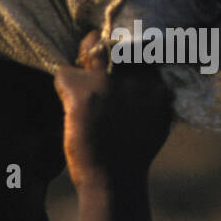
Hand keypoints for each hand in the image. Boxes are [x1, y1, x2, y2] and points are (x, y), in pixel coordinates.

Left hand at [53, 31, 173, 193]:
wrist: (113, 181)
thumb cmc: (134, 155)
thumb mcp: (158, 119)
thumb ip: (155, 94)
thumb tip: (151, 77)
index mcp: (157, 86)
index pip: (145, 46)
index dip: (129, 46)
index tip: (120, 54)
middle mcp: (135, 79)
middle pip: (119, 40)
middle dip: (106, 43)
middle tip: (95, 54)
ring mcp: (108, 83)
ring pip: (92, 45)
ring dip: (83, 53)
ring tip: (79, 68)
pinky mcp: (82, 93)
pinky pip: (64, 72)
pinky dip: (62, 84)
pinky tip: (67, 100)